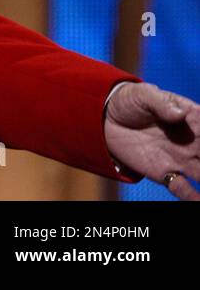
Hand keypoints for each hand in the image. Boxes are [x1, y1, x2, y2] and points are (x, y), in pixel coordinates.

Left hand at [104, 81, 199, 198]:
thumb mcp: (143, 95)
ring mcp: (182, 159)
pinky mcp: (165, 173)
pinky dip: (192, 196)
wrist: (106, 118)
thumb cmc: (129, 101)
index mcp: (193, 118)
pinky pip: (183, 189)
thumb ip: (161, 102)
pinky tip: (196, 200)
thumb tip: (179, 113)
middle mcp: (193, 141)